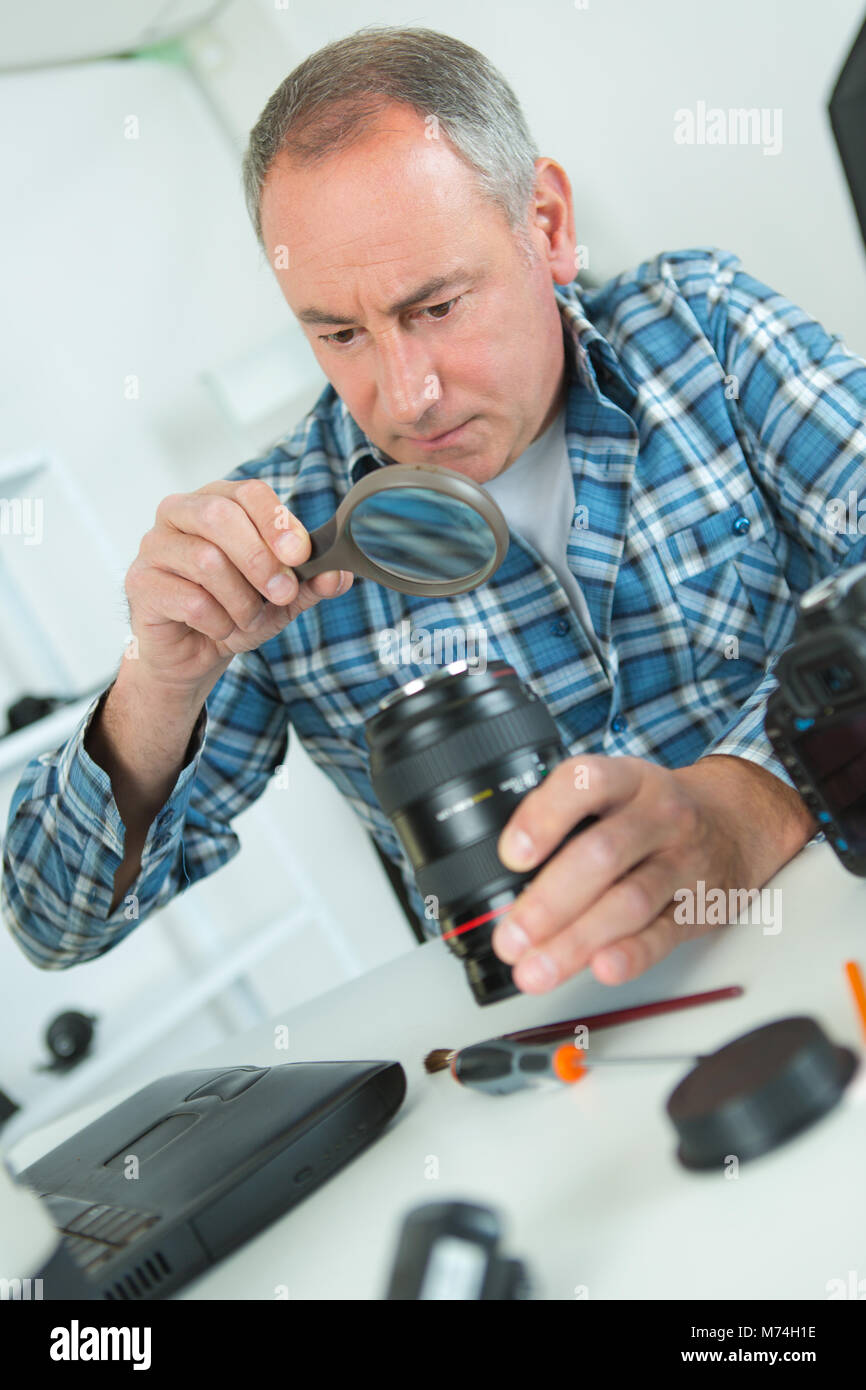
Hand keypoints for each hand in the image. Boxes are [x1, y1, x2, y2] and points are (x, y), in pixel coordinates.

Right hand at [125, 478, 351, 689]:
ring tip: (247, 617)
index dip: (277, 522)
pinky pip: (190, 600)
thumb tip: (339, 573)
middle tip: (281, 593)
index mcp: (218, 501)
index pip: (249, 492)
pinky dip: (217, 622)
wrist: (195, 653)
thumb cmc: (235, 609)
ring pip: (205, 560)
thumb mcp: (283, 597)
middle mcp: (180, 513)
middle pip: (220, 516)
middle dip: (260, 560)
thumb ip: (311, 582)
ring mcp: (154, 546)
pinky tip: (219, 628)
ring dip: (240, 599)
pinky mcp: (140, 584)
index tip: (299, 556)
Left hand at [490, 753, 815, 991]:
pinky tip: (602, 968)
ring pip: (629, 901)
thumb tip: (503, 878)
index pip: (586, 782)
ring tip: (536, 970)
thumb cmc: (654, 812)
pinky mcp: (700, 906)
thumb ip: (568, 822)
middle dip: (549, 901)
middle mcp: (659, 815)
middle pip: (602, 854)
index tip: (511, 855)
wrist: (737, 823)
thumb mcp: (617, 792)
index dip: (544, 816)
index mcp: (628, 780)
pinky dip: (632, 954)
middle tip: (511, 937)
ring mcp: (684, 861)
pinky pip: (665, 933)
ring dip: (576, 940)